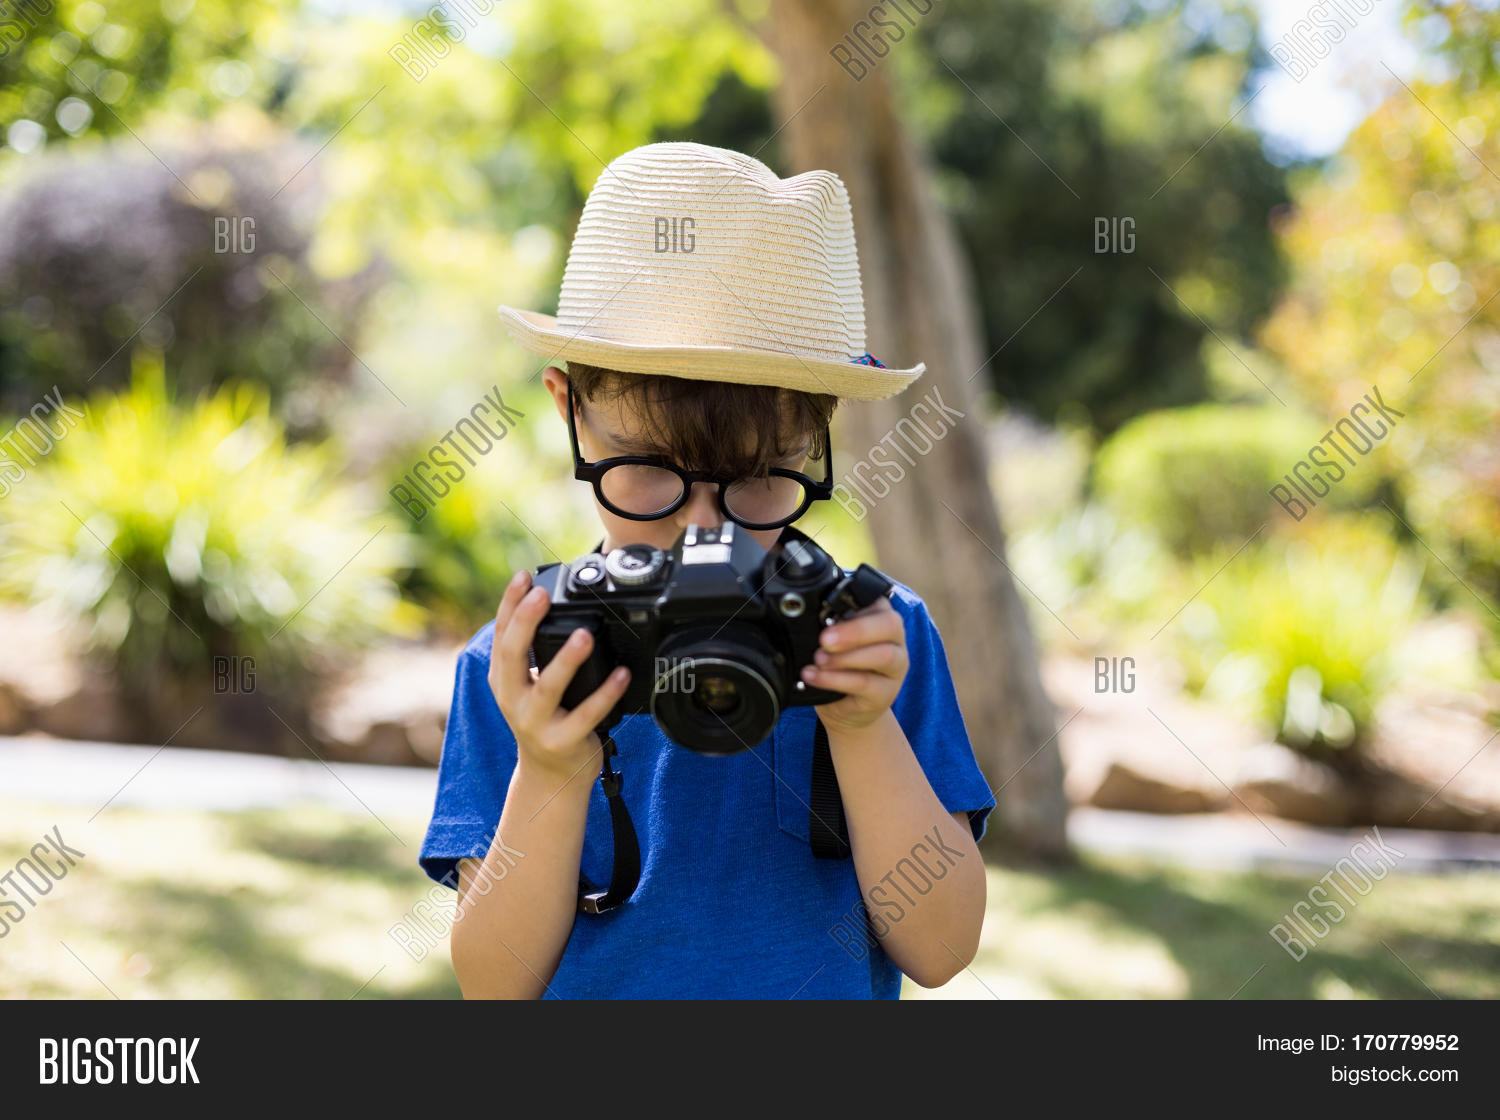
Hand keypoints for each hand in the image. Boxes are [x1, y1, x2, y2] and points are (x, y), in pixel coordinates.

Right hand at [488, 569, 630, 783]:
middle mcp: (512, 699)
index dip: (509, 604)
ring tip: (585, 635)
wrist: (550, 776)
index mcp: (503, 679)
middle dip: (525, 623)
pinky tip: (622, 674)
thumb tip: (546, 599)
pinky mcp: (562, 742)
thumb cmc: (544, 719)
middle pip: (512, 656)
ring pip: (548, 688)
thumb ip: (532, 652)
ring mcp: (535, 723)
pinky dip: (605, 693)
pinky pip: (586, 715)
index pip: (500, 635)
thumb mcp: (526, 686)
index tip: (523, 577)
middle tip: (543, 595)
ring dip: (566, 660)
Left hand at [800, 595, 907, 734]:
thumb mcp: (833, 641)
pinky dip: (835, 679)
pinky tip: (814, 676)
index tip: (826, 613)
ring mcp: (896, 667)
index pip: (878, 600)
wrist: (847, 709)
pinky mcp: (887, 693)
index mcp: (881, 616)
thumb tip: (804, 620)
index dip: (853, 605)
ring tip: (818, 659)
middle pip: (889, 624)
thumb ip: (828, 627)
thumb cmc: (839, 665)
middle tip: (824, 639)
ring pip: (883, 655)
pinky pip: (865, 683)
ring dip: (845, 657)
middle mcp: (895, 639)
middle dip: (855, 631)